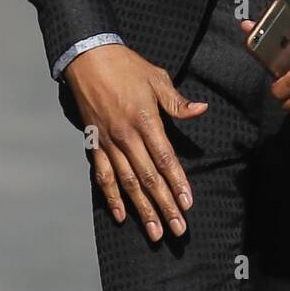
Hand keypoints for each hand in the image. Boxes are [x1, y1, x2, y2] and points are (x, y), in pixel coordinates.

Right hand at [65, 45, 207, 239]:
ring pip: (127, 183)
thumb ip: (177, 102)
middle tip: (177, 229)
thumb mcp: (157, 78)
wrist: (88, 59)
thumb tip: (201, 110)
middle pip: (149, 178)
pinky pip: (103, 176)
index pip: (165, 159)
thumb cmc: (126, 66)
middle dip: (164, 206)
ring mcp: (108, 143)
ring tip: (154, 231)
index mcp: (145, 120)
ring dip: (141, 209)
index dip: (177, 182)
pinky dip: (111, 197)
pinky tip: (121, 215)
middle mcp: (126, 136)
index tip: (188, 203)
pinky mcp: (94, 144)